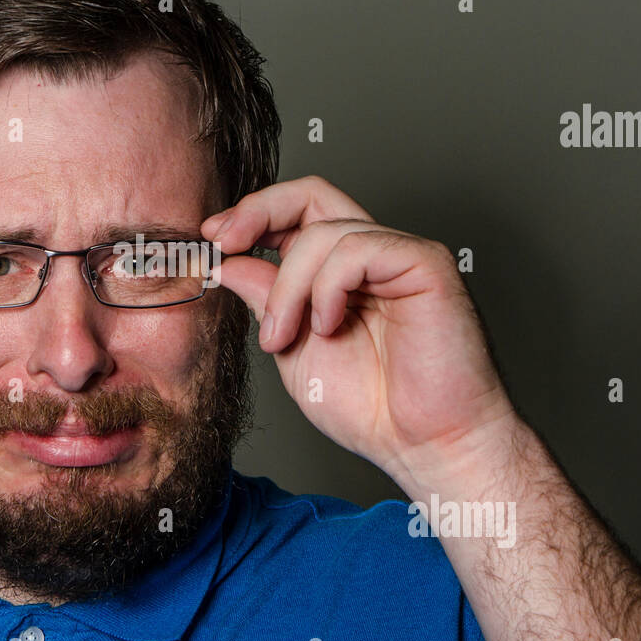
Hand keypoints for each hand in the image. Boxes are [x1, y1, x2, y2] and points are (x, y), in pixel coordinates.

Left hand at [202, 176, 519, 498]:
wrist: (425, 446)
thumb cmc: (374, 410)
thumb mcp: (295, 351)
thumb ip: (267, 302)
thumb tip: (230, 263)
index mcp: (342, 272)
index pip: (296, 215)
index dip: (251, 216)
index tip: (213, 239)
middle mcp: (373, 255)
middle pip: (312, 194)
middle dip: (258, 211)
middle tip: (224, 243)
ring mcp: (401, 256)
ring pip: (325, 231)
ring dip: (288, 287)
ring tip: (284, 338)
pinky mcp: (426, 264)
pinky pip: (359, 249)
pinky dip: (328, 288)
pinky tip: (329, 327)